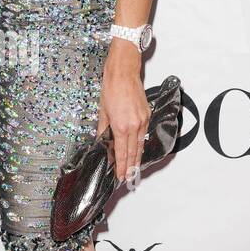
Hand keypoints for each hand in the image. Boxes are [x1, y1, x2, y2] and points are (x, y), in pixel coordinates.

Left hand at [98, 50, 149, 184]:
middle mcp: (134, 125)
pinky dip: (140, 144)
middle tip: (128, 177)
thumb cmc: (112, 88)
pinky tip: (138, 150)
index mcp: (121, 126)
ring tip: (134, 169)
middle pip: (133, 152)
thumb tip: (102, 141)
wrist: (124, 73)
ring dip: (137, 158)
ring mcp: (142, 120)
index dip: (121, 166)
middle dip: (131, 166)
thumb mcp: (102, 111)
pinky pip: (144, 134)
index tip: (121, 175)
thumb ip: (103, 129)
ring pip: (140, 144)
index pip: (121, 152)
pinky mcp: (147, 115)